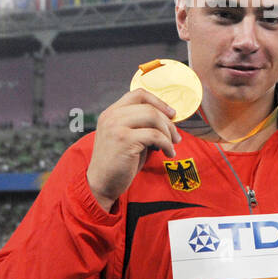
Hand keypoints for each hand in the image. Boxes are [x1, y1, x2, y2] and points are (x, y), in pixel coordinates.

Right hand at [86, 89, 181, 211]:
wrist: (101, 184)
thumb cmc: (118, 163)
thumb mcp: (127, 138)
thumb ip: (140, 125)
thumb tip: (168, 119)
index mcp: (111, 113)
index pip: (138, 94)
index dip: (158, 102)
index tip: (171, 114)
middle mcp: (111, 116)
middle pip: (149, 107)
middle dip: (168, 122)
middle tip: (176, 136)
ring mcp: (116, 127)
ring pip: (153, 117)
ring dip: (168, 132)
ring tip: (172, 145)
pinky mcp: (124, 140)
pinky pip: (154, 135)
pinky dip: (166, 144)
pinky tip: (168, 153)